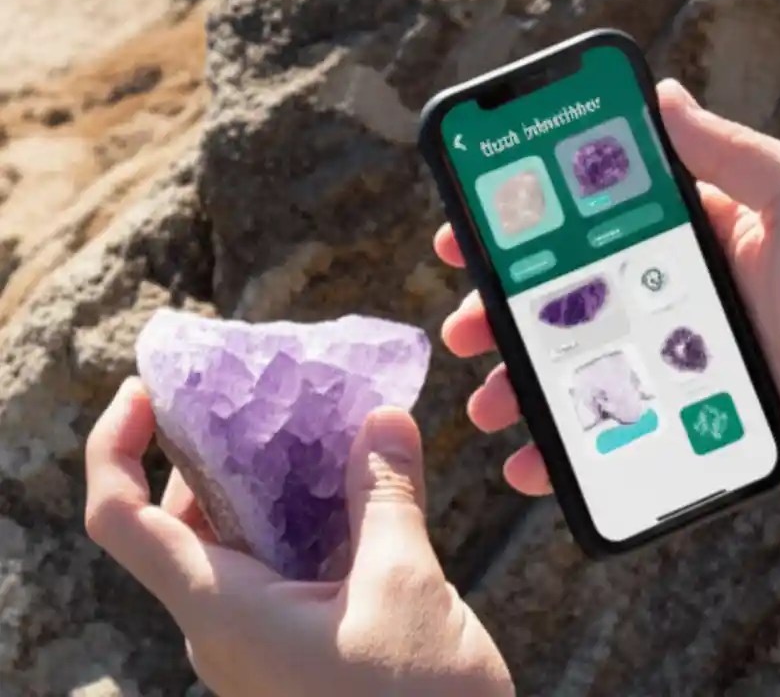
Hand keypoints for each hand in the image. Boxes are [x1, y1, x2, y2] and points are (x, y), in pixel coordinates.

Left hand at [84, 379, 512, 696]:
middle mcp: (225, 623)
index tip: (148, 390)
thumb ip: (385, 497)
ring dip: (272, 479)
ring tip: (320, 424)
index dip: (117, 445)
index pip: (123, 518)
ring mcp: (261, 638)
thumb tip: (381, 420)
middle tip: (268, 390)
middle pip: (184, 518)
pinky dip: (306, 516)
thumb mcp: (406, 585)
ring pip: (241, 540)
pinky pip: (282, 567)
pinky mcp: (300, 645)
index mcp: (223, 609)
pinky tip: (354, 484)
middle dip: (219, 446)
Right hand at [436, 79, 779, 493]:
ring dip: (520, 386)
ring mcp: (677, 365)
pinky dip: (563, 453)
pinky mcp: (687, 425)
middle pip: (565, 302)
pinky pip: (611, 434)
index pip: (588, 222)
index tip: (467, 234)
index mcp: (692, 236)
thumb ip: (730, 151)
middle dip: (502, 313)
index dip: (523, 228)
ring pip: (576, 372)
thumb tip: (664, 94)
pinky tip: (528, 465)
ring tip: (489, 404)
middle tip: (464, 329)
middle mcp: (675, 297)